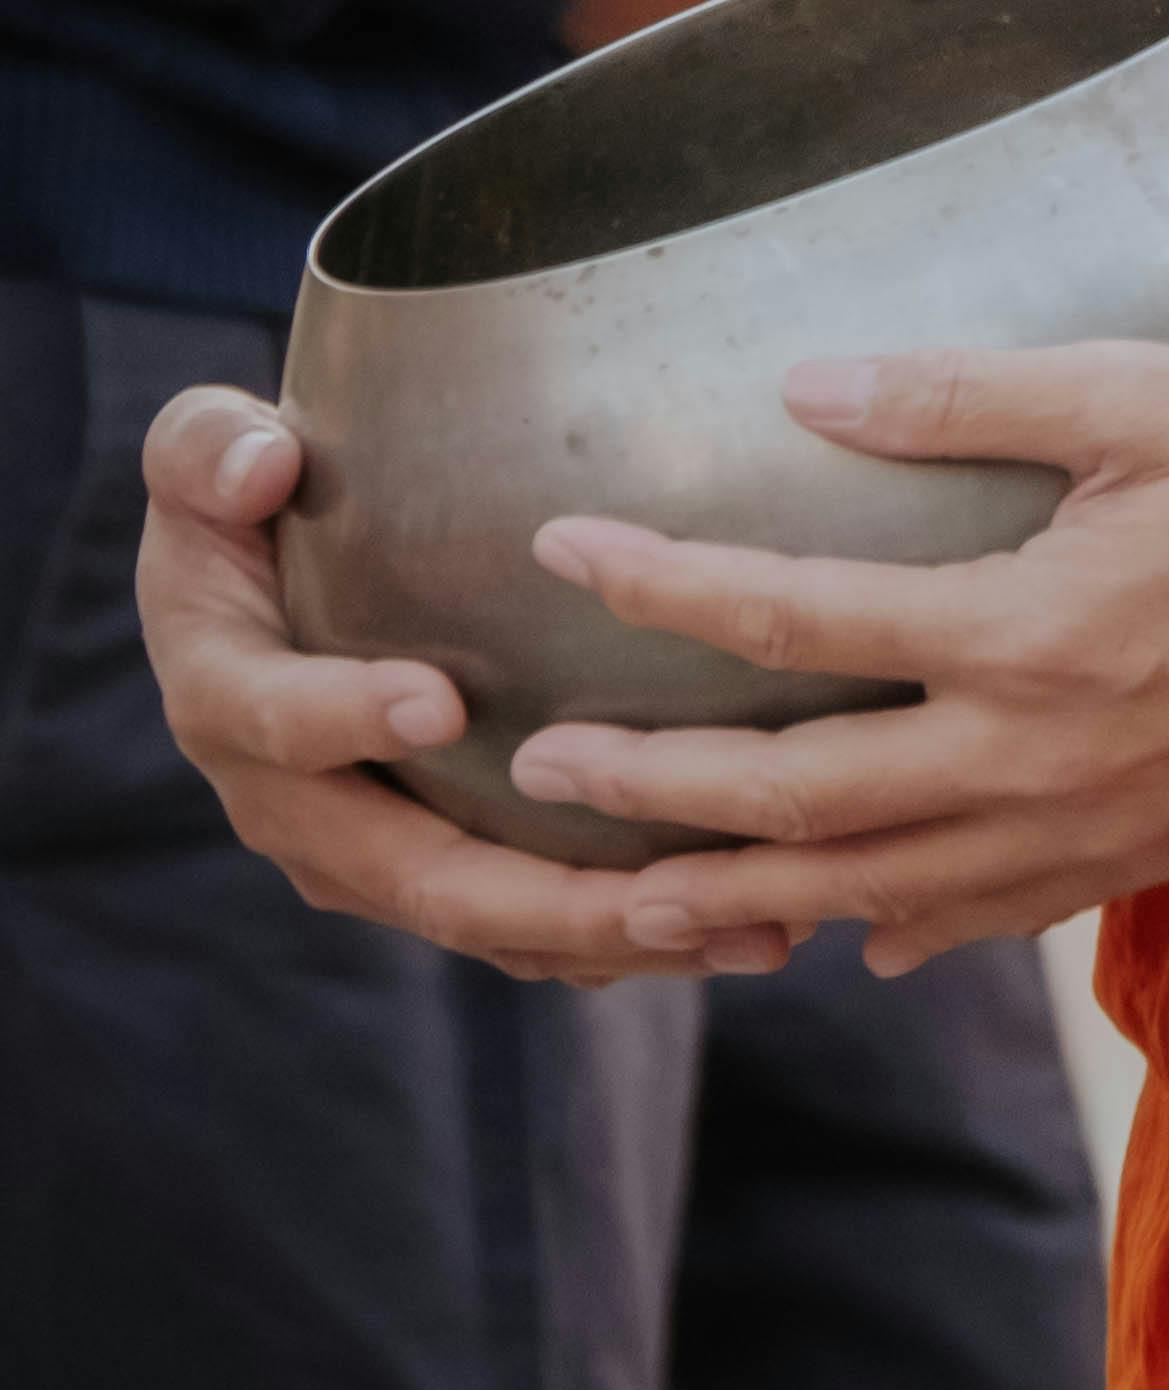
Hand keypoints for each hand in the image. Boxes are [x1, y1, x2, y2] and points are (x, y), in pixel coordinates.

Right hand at [134, 387, 793, 980]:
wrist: (260, 580)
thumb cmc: (246, 493)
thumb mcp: (203, 453)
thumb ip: (209, 451)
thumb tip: (257, 466)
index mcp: (229, 701)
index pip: (281, 724)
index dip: (349, 719)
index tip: (440, 703)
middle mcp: (289, 805)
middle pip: (414, 876)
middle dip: (537, 897)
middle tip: (656, 894)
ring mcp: (363, 855)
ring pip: (489, 924)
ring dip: (613, 938)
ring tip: (746, 931)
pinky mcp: (433, 868)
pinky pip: (529, 926)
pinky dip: (627, 935)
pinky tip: (745, 929)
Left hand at [489, 343, 1168, 971]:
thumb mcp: (1150, 394)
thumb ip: (970, 396)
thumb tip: (807, 394)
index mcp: (1026, 632)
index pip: (790, 621)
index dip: (659, 587)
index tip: (559, 550)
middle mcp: (1036, 760)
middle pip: (794, 798)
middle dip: (649, 789)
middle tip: (538, 772)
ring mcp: (1087, 833)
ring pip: (868, 894)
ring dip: (736, 894)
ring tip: (628, 894)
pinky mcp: (1138, 860)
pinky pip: (980, 921)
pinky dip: (889, 931)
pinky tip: (837, 933)